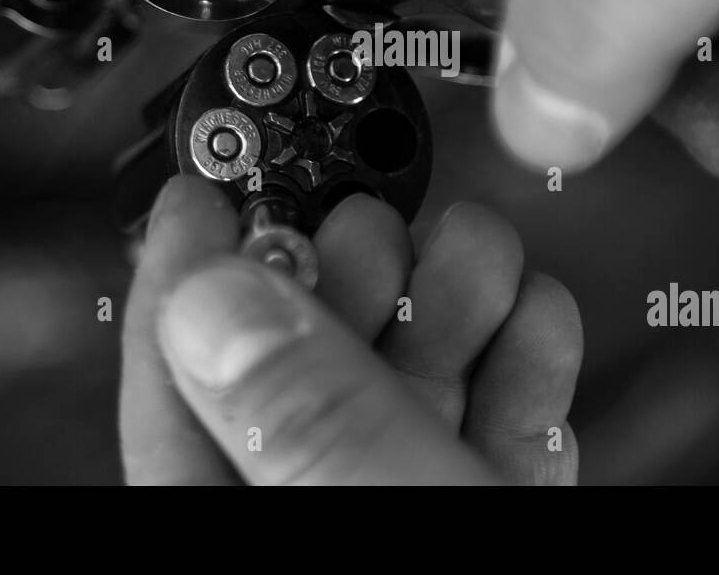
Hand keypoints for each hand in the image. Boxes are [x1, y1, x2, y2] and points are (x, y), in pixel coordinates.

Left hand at [120, 176, 582, 483]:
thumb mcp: (392, 512)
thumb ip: (308, 416)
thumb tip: (215, 302)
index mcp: (249, 525)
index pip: (181, 396)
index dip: (185, 280)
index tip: (199, 192)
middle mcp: (325, 514)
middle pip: (307, 375)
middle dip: (351, 272)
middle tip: (374, 216)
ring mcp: (411, 513)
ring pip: (407, 394)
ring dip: (452, 302)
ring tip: (483, 251)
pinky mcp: (492, 513)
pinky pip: (492, 432)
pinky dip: (520, 367)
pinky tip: (536, 319)